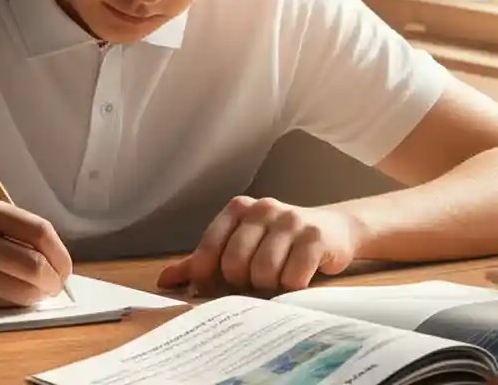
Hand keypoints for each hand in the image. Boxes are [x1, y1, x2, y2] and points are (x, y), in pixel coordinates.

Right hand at [0, 197, 72, 308]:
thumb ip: (12, 229)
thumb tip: (54, 255)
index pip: (40, 231)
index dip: (60, 253)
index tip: (64, 265)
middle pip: (36, 264)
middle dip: (55, 280)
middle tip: (56, 285)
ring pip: (23, 289)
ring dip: (40, 295)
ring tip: (40, 292)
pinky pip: (3, 303)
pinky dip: (19, 303)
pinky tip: (18, 297)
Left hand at [157, 196, 361, 294]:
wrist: (334, 230)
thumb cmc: (277, 243)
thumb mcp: (238, 245)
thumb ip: (201, 262)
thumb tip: (163, 281)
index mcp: (238, 208)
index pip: (209, 246)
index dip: (208, 275)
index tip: (214, 288)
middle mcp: (262, 208)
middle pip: (235, 262)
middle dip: (243, 283)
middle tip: (254, 284)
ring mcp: (290, 220)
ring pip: (263, 271)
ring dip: (268, 287)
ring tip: (276, 281)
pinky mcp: (316, 237)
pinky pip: (293, 277)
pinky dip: (291, 288)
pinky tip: (297, 280)